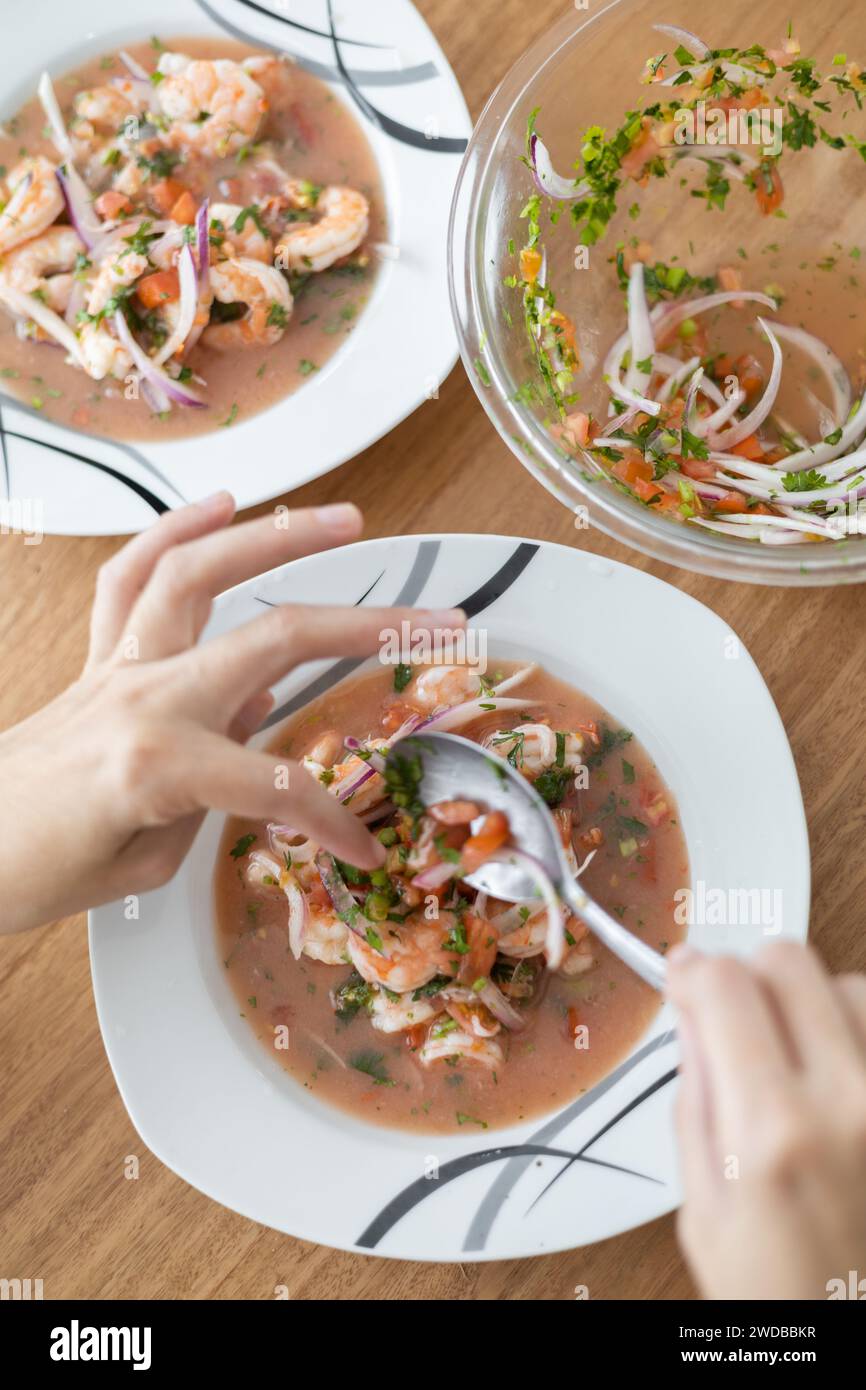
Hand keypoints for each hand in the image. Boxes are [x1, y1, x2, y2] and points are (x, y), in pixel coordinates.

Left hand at [0, 493, 463, 933]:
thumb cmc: (39, 872)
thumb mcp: (146, 862)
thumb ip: (213, 795)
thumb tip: (259, 728)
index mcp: (162, 767)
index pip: (280, 787)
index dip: (331, 821)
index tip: (360, 849)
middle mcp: (144, 698)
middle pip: (273, 640)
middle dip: (362, 626)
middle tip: (430, 618)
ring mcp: (118, 665)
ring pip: (199, 574)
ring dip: (273, 538)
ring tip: (340, 519)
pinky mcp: (96, 656)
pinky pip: (132, 577)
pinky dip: (174, 532)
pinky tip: (220, 506)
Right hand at [668, 941, 865, 1299]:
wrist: (851, 1334)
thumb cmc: (781, 1296)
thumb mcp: (704, 1206)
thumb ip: (696, 1096)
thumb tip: (692, 1016)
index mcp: (774, 1130)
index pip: (726, 984)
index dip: (691, 969)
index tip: (681, 975)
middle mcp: (848, 1102)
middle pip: (788, 961)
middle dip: (746, 975)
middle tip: (730, 1012)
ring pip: (846, 984)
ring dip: (808, 1004)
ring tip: (789, 1058)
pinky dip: (851, 1034)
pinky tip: (830, 1076)